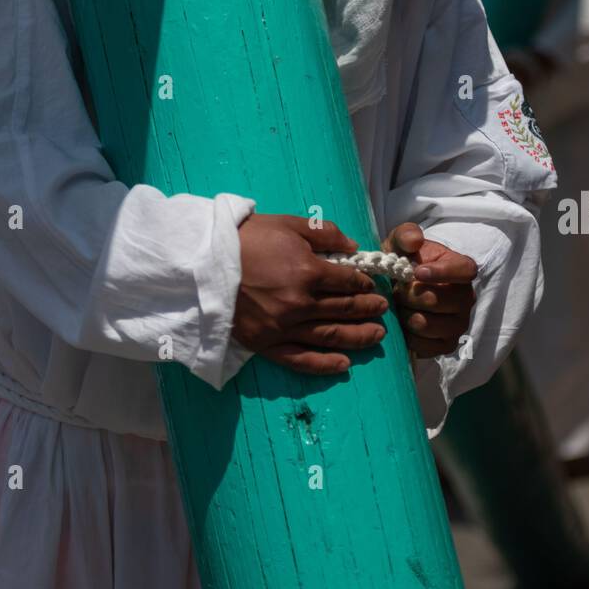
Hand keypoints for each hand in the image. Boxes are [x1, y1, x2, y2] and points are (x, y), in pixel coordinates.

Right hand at [234, 214, 388, 374]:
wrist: (205, 260)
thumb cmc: (248, 238)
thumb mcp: (289, 224)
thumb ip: (324, 233)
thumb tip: (353, 245)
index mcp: (308, 271)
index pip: (348, 281)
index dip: (365, 283)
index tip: (373, 285)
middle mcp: (301, 303)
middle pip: (345, 309)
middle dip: (368, 309)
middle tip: (383, 309)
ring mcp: (284, 327)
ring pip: (331, 336)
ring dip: (359, 337)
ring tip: (377, 336)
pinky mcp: (267, 344)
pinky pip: (300, 359)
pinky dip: (324, 365)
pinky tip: (344, 365)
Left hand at [383, 223, 475, 356]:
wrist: (397, 288)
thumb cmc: (403, 262)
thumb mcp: (400, 242)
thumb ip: (406, 235)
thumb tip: (415, 240)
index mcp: (461, 269)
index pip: (465, 270)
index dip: (442, 272)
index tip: (417, 272)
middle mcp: (465, 298)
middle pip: (437, 300)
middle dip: (409, 294)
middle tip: (397, 289)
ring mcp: (458, 324)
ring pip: (427, 324)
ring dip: (405, 314)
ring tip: (399, 305)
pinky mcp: (446, 345)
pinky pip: (424, 345)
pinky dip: (407, 335)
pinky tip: (403, 323)